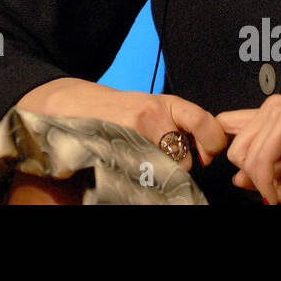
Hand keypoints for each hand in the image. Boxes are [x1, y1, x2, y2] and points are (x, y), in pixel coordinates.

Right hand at [18, 77, 226, 169]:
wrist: (68, 103)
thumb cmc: (111, 110)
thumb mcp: (146, 107)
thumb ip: (174, 123)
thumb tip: (203, 154)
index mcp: (164, 102)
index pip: (204, 122)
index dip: (212, 141)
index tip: (209, 154)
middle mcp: (153, 113)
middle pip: (185, 158)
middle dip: (176, 165)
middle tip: (155, 159)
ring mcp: (135, 130)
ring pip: (165, 170)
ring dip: (157, 174)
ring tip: (137, 163)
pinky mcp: (118, 145)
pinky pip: (143, 176)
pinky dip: (140, 178)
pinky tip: (129, 171)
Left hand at [216, 94, 280, 203]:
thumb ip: (264, 170)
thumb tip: (237, 180)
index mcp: (269, 114)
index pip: (226, 125)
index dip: (223, 151)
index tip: (243, 177)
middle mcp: (269, 107)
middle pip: (234, 149)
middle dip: (252, 179)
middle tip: (277, 196)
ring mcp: (276, 110)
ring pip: (244, 156)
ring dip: (261, 184)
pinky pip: (260, 160)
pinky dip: (266, 183)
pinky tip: (279, 195)